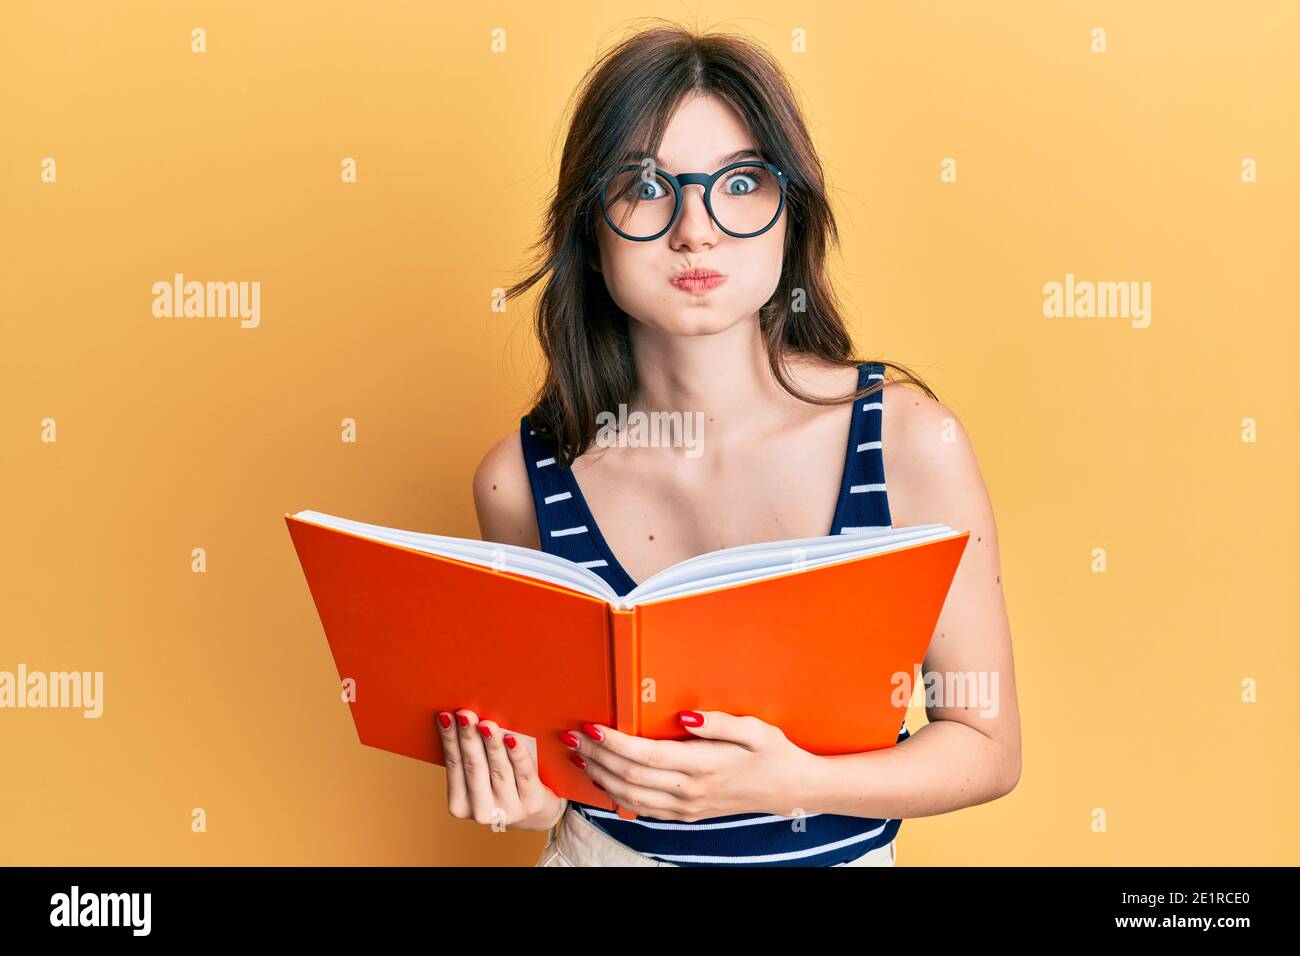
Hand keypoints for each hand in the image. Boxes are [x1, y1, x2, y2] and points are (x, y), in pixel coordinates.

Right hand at [439, 708, 565, 831]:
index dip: (449, 739)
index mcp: (460, 805)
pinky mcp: (532, 804)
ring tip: (486, 723)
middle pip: (474, 767)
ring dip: (491, 743)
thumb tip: (463, 719)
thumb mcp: (483, 777)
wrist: (539, 812)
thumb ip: (473, 756)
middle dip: (468, 737)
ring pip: (498, 769)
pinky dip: (517, 755)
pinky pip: (524, 774)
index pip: (453, 765)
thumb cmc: (504, 785)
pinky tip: (512, 739)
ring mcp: (508, 810)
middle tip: (465, 714)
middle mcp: (481, 811)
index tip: (446, 716)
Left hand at [561, 710, 814, 820]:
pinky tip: (604, 779)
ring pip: (630, 797)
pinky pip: (642, 809)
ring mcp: (686, 807)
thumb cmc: (772, 752)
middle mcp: (690, 790)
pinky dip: (617, 795)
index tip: (592, 724)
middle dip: (596, 755)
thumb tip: (685, 716)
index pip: (644, 755)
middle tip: (573, 735)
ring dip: (601, 776)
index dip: (613, 741)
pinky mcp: (686, 814)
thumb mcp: (754, 729)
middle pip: (629, 776)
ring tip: (580, 755)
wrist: (791, 789)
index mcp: (703, 765)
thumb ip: (719, 722)